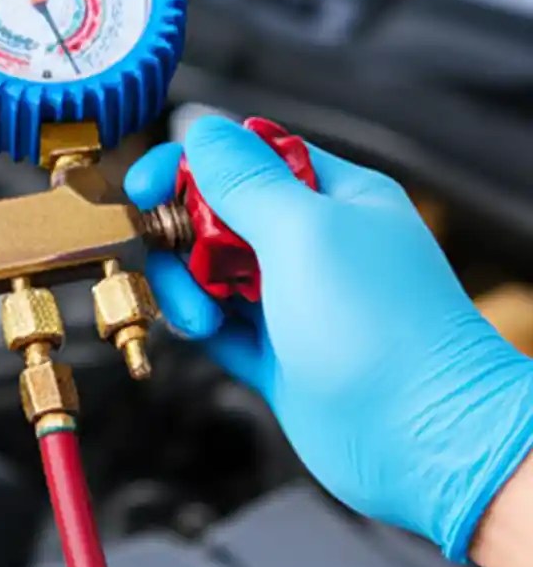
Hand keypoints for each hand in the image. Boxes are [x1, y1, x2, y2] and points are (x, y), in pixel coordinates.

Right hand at [126, 115, 532, 560]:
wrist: (421, 441)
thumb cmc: (385, 332)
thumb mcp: (306, 233)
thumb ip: (244, 178)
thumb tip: (198, 125)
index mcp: (334, 197)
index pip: (246, 155)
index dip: (190, 165)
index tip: (147, 186)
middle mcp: (312, 244)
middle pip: (215, 215)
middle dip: (182, 236)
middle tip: (175, 258)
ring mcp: (293, 300)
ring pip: (208, 272)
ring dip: (186, 288)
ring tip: (201, 316)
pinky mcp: (277, 353)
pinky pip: (217, 324)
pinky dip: (199, 326)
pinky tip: (206, 333)